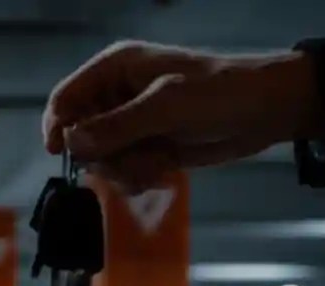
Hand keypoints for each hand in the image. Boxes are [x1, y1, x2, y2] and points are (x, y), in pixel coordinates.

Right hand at [42, 41, 320, 193]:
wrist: (267, 111)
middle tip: (130, 162)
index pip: (65, 98)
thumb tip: (72, 144)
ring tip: (155, 166)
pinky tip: (163, 173)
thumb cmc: (219, 93)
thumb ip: (117, 126)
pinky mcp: (145, 146)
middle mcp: (116, 95)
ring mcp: (130, 123)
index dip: (57, 126)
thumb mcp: (166, 106)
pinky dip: (137, 177)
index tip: (63, 154)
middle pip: (79, 135)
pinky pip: (121, 170)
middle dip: (103, 156)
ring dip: (123, 170)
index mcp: (114, 69)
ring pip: (100, 159)